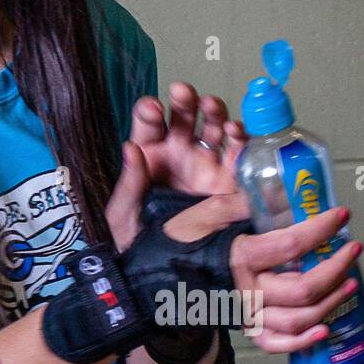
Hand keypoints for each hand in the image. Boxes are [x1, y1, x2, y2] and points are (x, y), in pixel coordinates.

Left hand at [106, 81, 247, 251]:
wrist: (169, 270)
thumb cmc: (138, 241)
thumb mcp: (123, 214)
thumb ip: (128, 182)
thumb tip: (130, 149)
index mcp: (151, 156)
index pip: (149, 125)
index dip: (150, 112)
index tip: (152, 108)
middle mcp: (181, 154)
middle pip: (185, 117)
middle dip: (185, 102)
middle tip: (184, 93)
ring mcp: (207, 165)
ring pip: (214, 128)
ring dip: (214, 113)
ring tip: (212, 107)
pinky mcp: (231, 182)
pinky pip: (239, 155)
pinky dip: (241, 140)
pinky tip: (237, 132)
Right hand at [161, 194, 360, 356]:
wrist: (145, 283)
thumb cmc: (173, 245)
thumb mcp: (201, 213)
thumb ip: (237, 203)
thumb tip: (272, 194)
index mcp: (236, 257)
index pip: (289, 245)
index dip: (320, 229)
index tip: (340, 215)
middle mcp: (244, 291)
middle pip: (303, 288)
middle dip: (336, 267)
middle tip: (352, 248)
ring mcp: (244, 314)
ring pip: (299, 319)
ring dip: (331, 302)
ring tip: (349, 283)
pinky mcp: (242, 328)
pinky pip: (276, 344)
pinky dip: (303, 341)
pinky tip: (325, 328)